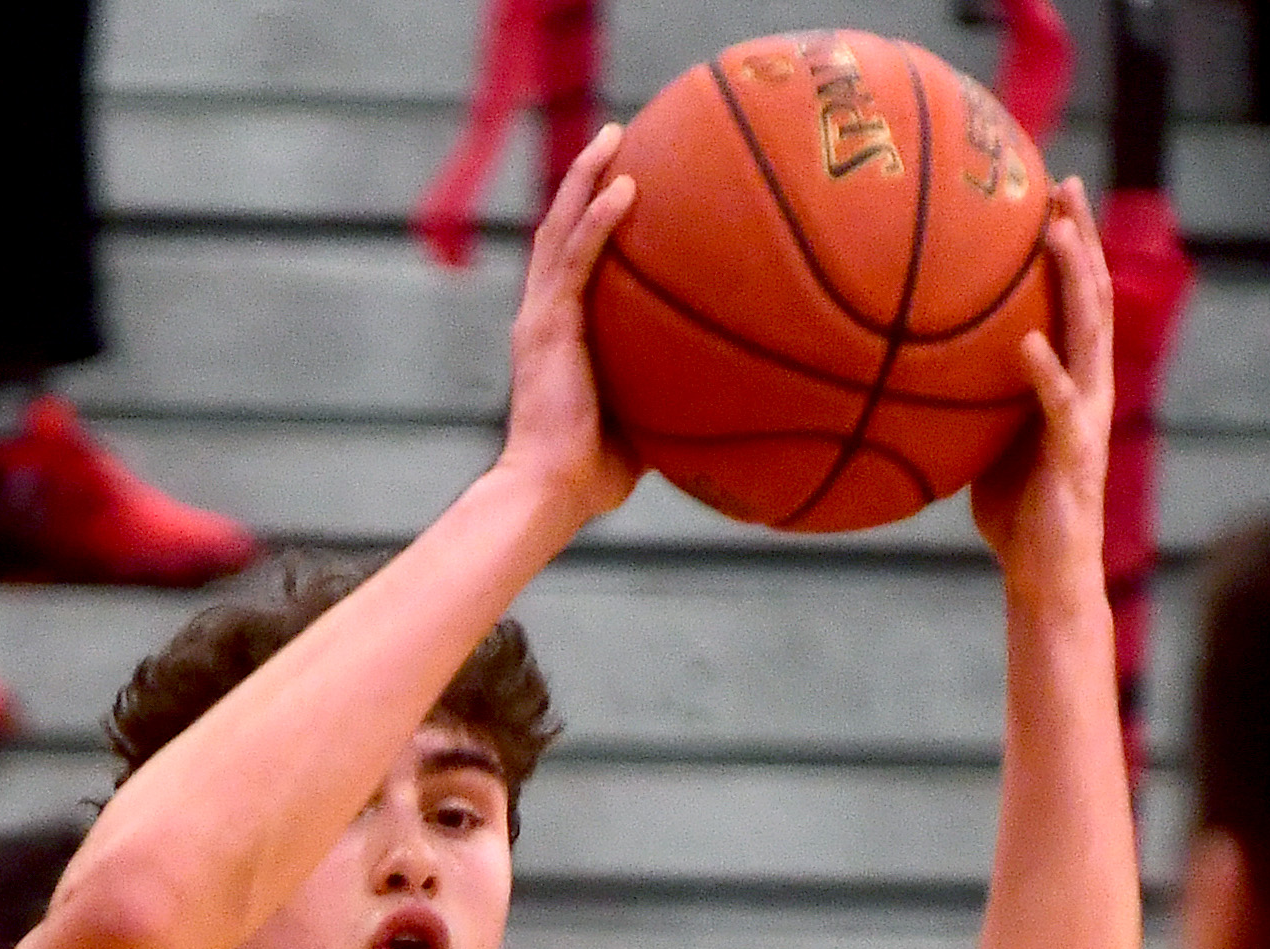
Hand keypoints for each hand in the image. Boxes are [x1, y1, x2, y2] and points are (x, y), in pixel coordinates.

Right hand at [494, 125, 642, 531]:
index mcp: (559, 334)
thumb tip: (727, 397)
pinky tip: (627, 188)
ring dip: (587, 177)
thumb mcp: (643, 425)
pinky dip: (600, 220)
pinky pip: (576, 258)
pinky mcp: (547, 325)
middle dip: (586, 177)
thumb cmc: (593, 476)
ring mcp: (542, 316)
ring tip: (615, 135)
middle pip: (561, 226)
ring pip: (560, 226)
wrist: (550, 492)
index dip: (591, 219)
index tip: (624, 184)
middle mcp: (544, 314)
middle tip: (617, 137)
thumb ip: (669, 398)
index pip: (573, 262)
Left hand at [973, 179, 1112, 604]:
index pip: (1077, 299)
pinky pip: (1060, 406)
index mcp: (1072, 381)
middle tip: (1064, 186)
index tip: (1050, 194)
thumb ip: (969, 399)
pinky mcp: (1076, 454)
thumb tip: (909, 366)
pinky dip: (1046, 372)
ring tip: (1056, 236)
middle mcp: (1089, 388)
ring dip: (1075, 281)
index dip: (1069, 246)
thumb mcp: (984, 441)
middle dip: (1081, 238)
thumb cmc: (1014, 515)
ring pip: (1091, 334)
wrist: (1045, 575)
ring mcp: (1087, 417)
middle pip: (1094, 296)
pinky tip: (1026, 343)